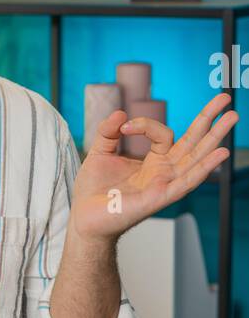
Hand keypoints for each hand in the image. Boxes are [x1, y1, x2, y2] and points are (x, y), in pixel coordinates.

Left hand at [69, 92, 238, 241]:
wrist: (85, 218)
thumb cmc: (94, 190)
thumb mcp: (100, 152)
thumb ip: (108, 131)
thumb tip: (120, 112)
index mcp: (153, 161)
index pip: (163, 134)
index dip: (145, 124)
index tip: (124, 127)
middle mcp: (164, 171)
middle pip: (193, 142)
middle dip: (209, 120)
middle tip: (226, 99)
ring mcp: (165, 184)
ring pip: (196, 158)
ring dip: (215, 138)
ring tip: (233, 117)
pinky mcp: (160, 198)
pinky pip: (186, 181)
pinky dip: (204, 168)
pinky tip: (220, 154)